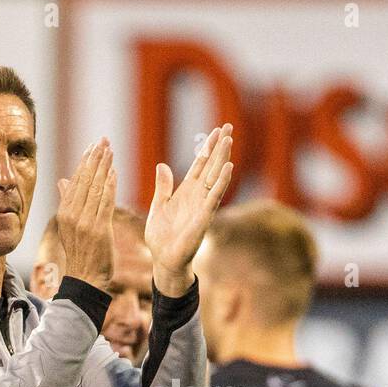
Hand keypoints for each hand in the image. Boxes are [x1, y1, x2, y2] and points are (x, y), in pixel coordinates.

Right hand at [56, 138, 116, 291]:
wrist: (87, 279)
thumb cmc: (81, 254)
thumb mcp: (70, 227)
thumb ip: (68, 202)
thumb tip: (63, 180)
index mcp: (65, 212)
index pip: (75, 181)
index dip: (85, 162)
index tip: (93, 146)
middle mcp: (72, 215)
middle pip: (85, 180)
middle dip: (95, 158)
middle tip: (103, 141)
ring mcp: (85, 222)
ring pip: (95, 188)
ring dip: (104, 167)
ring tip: (110, 151)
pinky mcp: (99, 229)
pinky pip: (105, 203)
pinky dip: (109, 186)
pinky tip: (114, 172)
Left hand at [146, 124, 233, 295]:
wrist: (163, 261)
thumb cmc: (161, 237)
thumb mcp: (158, 206)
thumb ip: (163, 186)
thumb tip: (162, 165)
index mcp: (186, 192)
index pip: (200, 164)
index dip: (207, 147)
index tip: (215, 130)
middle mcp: (198, 196)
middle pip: (211, 166)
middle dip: (219, 146)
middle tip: (228, 125)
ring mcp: (202, 206)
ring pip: (215, 177)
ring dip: (222, 158)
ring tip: (229, 139)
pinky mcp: (203, 217)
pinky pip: (214, 196)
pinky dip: (222, 181)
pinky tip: (229, 167)